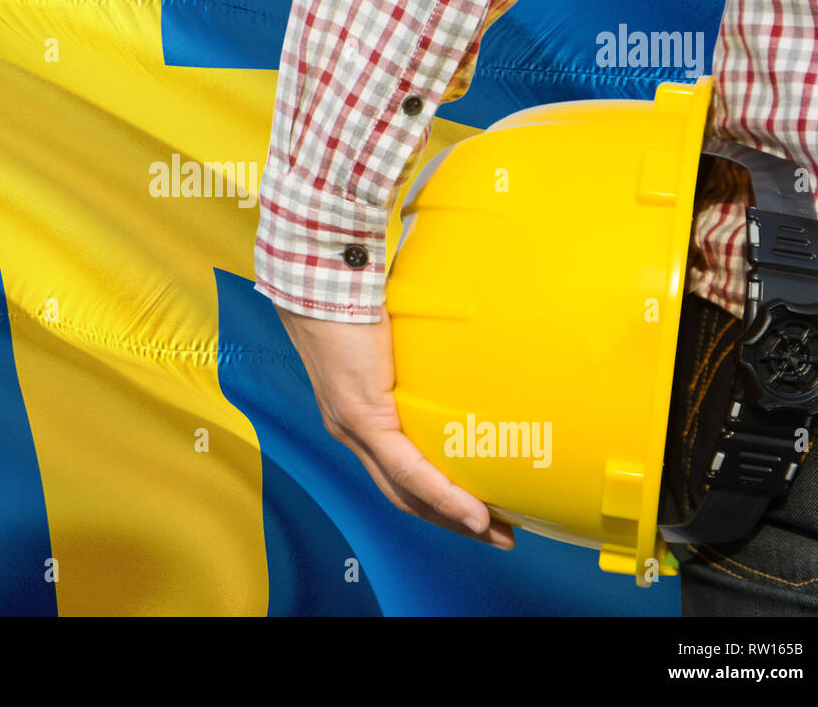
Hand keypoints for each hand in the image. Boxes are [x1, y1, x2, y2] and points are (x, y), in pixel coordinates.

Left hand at [275, 304, 513, 549]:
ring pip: (405, 492)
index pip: (396, 474)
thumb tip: (458, 346)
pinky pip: (406, 467)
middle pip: (403, 495)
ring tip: (494, 531)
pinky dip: (441, 494)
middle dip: (450, 521)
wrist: (321, 283)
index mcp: (357, 417)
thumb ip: (414, 356)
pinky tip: (472, 512)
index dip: (434, 499)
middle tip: (496, 533)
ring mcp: (354, 428)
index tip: (475, 511)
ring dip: (453, 518)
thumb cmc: (353, 299)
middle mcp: (351, 432)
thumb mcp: (391, 340)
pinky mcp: (362, 416)